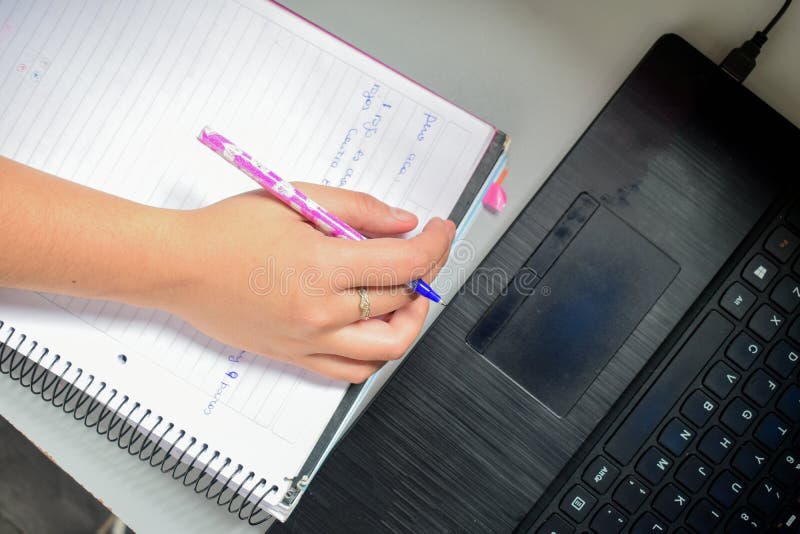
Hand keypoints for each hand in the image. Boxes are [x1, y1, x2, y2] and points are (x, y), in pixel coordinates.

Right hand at [165, 183, 454, 381]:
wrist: (179, 267)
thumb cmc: (228, 230)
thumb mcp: (296, 200)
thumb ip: (357, 210)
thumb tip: (404, 224)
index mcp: (322, 267)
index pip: (405, 262)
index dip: (435, 244)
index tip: (442, 231)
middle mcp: (321, 311)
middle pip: (402, 301)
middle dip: (428, 272)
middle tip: (426, 252)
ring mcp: (309, 340)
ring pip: (386, 347)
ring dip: (411, 319)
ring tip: (408, 294)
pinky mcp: (296, 356)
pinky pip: (351, 371)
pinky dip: (376, 352)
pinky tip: (376, 326)